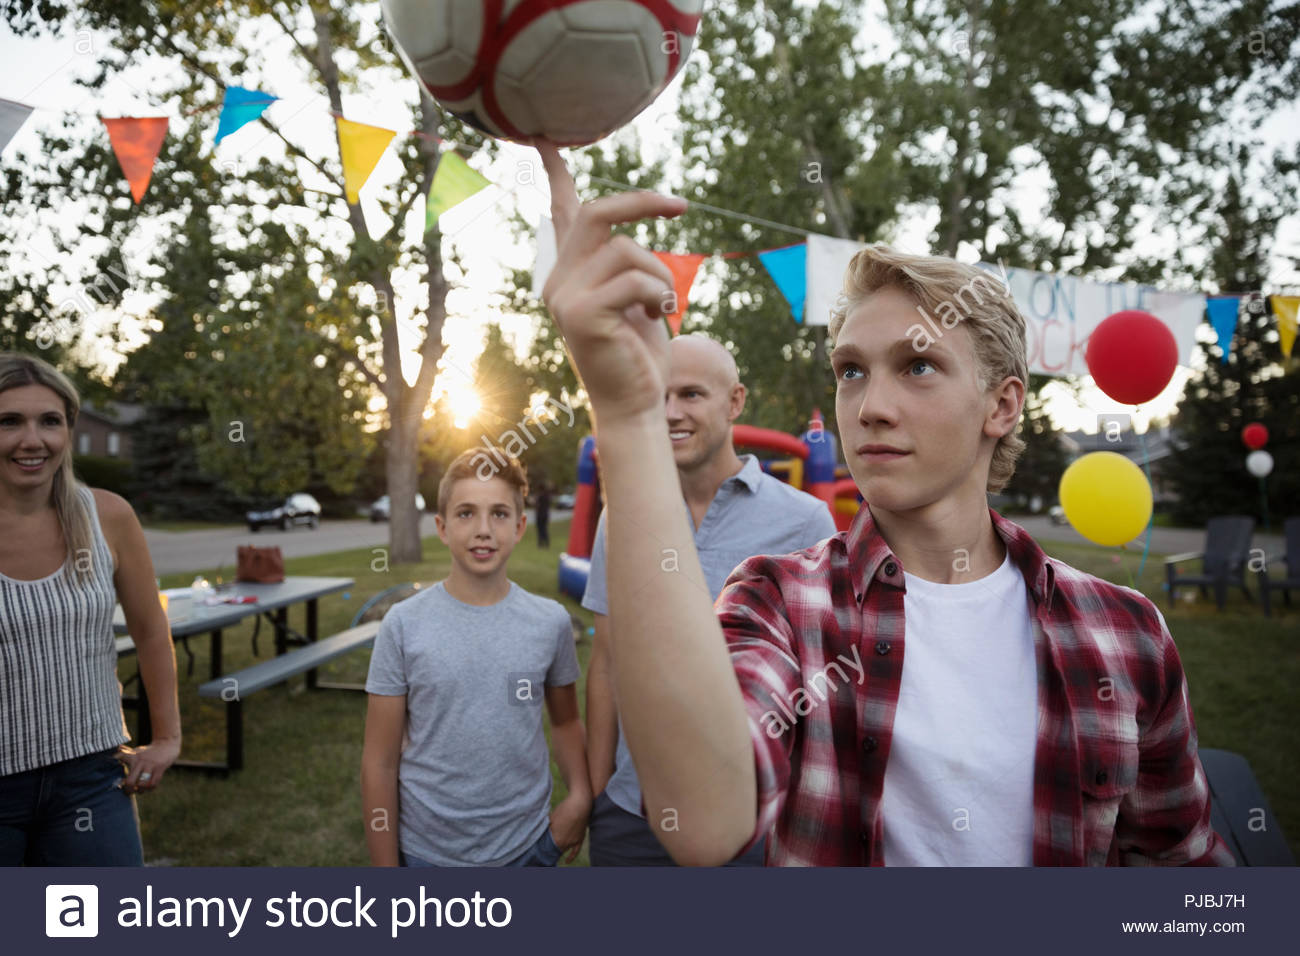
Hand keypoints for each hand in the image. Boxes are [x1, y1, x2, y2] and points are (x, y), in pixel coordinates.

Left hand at [116, 737, 179, 793]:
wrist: (166, 744)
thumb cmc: (148, 751)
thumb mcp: (136, 751)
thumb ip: (125, 752)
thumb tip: (117, 749)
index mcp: (133, 757)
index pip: (119, 762)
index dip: (116, 771)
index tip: (118, 780)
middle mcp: (140, 761)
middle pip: (130, 782)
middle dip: (129, 790)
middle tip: (128, 791)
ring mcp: (150, 765)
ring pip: (142, 784)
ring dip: (140, 790)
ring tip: (139, 790)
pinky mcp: (160, 768)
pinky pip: (153, 783)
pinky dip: (150, 788)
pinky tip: (148, 787)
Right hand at [537, 143, 687, 426]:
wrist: (634, 404)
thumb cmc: (640, 355)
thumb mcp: (637, 299)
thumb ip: (627, 265)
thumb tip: (635, 234)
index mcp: (570, 273)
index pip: (562, 213)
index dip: (556, 174)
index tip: (544, 139)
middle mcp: (558, 280)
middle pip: (600, 213)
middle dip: (644, 203)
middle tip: (681, 207)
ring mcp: (564, 297)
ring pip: (627, 249)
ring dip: (661, 273)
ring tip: (664, 304)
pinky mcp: (581, 315)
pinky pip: (634, 279)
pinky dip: (657, 294)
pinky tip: (656, 317)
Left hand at [549, 791, 591, 863]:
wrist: (580, 804)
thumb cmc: (564, 808)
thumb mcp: (551, 818)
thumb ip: (547, 828)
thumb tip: (542, 833)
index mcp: (555, 838)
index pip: (547, 848)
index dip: (543, 849)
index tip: (538, 852)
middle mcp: (564, 842)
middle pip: (555, 850)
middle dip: (550, 851)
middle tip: (544, 853)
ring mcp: (572, 842)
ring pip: (563, 850)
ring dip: (558, 852)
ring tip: (553, 854)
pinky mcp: (580, 839)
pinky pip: (575, 851)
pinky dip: (571, 857)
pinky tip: (567, 861)